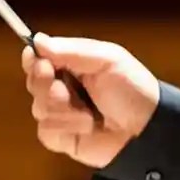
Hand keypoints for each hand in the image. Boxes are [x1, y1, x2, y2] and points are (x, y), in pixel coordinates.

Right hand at [22, 34, 160, 167]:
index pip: (39, 58)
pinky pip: (47, 131)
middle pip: (34, 82)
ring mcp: (62, 114)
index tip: (36, 58)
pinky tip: (87, 125)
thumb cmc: (132, 89)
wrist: (146, 127)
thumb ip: (71, 50)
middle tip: (62, 85)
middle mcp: (63, 88)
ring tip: (87, 111)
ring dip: (62, 107)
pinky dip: (67, 126)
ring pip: (38, 108)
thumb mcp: (106, 60)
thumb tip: (37, 40)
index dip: (33, 58)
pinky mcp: (62, 138)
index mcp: (73, 66)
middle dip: (45, 83)